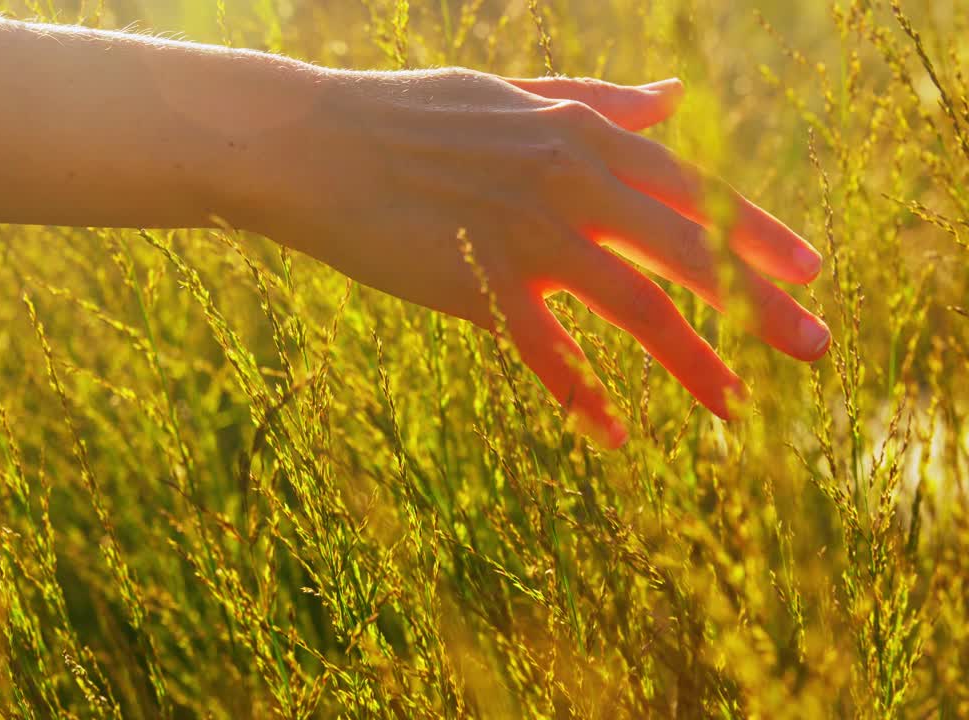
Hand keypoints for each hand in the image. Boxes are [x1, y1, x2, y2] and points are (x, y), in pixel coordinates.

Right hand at [246, 68, 830, 447]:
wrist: (314, 143)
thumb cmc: (410, 115)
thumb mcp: (515, 96)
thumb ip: (598, 102)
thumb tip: (672, 101)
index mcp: (581, 133)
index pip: (691, 189)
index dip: (755, 234)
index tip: (808, 272)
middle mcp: (569, 181)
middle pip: (688, 250)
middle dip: (758, 304)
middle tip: (815, 348)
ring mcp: (527, 234)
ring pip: (634, 305)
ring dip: (693, 360)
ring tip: (738, 408)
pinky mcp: (477, 284)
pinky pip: (546, 351)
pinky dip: (583, 394)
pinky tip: (616, 432)